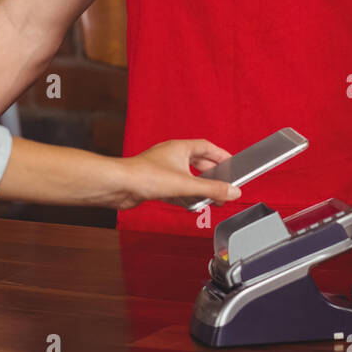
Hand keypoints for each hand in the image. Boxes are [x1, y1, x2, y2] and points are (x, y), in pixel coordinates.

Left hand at [112, 139, 240, 209]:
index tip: (232, 163)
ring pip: (186, 177)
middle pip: (198, 163)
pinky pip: (175, 188)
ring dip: (198, 187)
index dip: (221, 155)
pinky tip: (190, 205)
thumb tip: (233, 191)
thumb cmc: (145, 176)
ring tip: (209, 197)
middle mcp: (171, 156)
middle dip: (211, 175)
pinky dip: (184, 196)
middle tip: (223, 185)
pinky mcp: (154, 183)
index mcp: (180, 148)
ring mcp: (162, 169)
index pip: (207, 147)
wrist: (119, 186)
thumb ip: (212, 189)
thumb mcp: (186, 184)